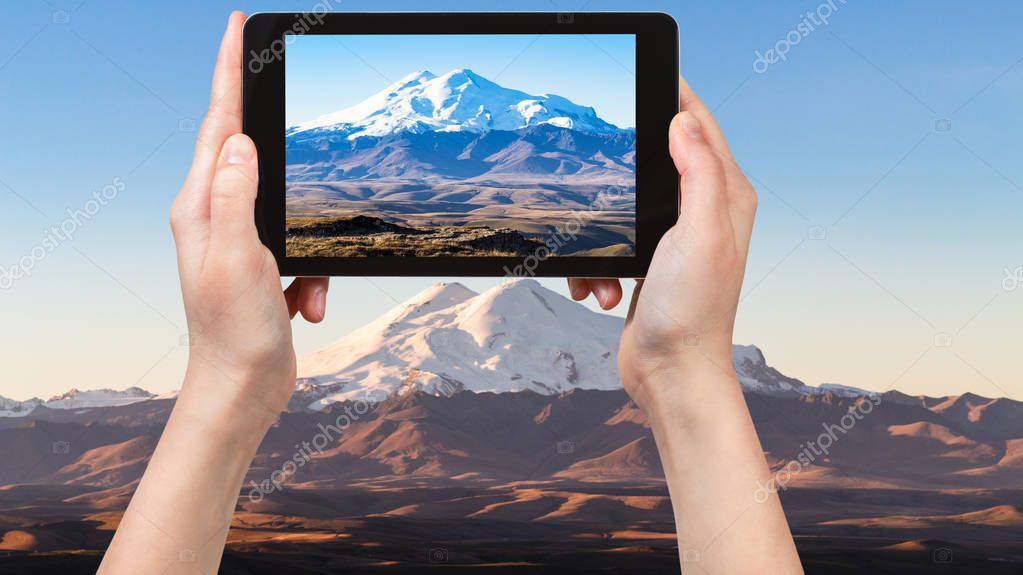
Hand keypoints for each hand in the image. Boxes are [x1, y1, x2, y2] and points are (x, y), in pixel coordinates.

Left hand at [170, 11, 327, 426]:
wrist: (243, 389)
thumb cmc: (233, 332)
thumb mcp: (238, 257)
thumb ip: (238, 195)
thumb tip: (240, 141)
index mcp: (201, 206)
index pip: (218, 123)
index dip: (229, 72)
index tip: (238, 27)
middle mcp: (216, 215)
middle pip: (256, 157)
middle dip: (290, 163)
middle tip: (299, 136)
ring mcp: (242, 240)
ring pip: (292, 210)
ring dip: (311, 252)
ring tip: (305, 293)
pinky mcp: (265, 264)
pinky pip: (303, 249)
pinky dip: (314, 277)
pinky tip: (306, 306)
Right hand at [569, 76, 756, 409]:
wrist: (671, 375)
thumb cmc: (692, 312)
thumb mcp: (698, 233)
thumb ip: (698, 172)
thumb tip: (683, 120)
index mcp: (725, 196)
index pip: (701, 125)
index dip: (674, 97)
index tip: (639, 78)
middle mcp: (704, 212)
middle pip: (655, 160)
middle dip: (621, 174)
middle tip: (597, 173)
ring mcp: (675, 238)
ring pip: (623, 205)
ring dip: (602, 235)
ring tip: (607, 269)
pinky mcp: (650, 263)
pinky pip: (611, 242)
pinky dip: (598, 264)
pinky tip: (602, 289)